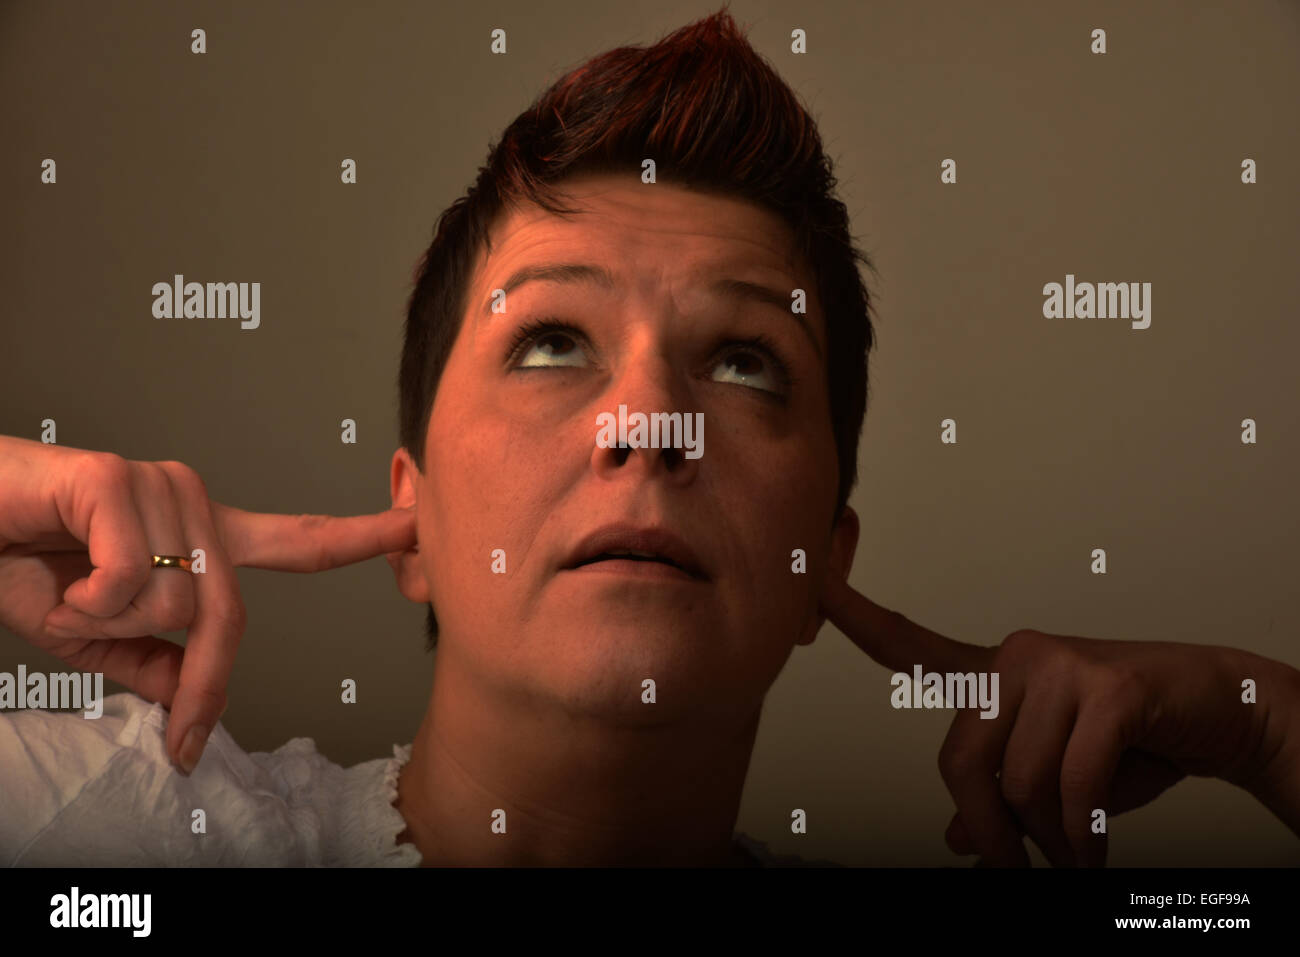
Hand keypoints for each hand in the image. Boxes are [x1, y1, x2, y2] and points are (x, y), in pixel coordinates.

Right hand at [0, 435, 415, 772]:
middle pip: (228, 614)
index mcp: (201, 535)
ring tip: (63, 582)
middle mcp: (194, 503)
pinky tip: (54, 565)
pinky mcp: (117, 480)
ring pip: (173, 603)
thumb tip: (191, 707)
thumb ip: (153, 664)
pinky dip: (82, 599)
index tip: (419, 527)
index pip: (297, 544)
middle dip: (185, 672)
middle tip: (130, 676)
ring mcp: (161, 486)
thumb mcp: (94, 635)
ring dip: (102, 619)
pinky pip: (130, 580)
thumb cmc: (20, 564)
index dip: (362, 539)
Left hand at [819, 574, 1299, 865]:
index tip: (811, 579)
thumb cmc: (1134, 741)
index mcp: (994, 674)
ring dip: (1051, 842)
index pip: (910, 646)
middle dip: (992, 833)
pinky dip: (1084, 835)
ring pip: (1020, 783)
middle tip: (1020, 869)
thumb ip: (1002, 792)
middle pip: (961, 762)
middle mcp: (1015, 657)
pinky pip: (1072, 784)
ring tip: (1078, 852)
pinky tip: (1096, 848)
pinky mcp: (1107, 686)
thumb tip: (956, 836)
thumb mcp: (1057, 774)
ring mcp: (1060, 665)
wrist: (1223, 710)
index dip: (856, 617)